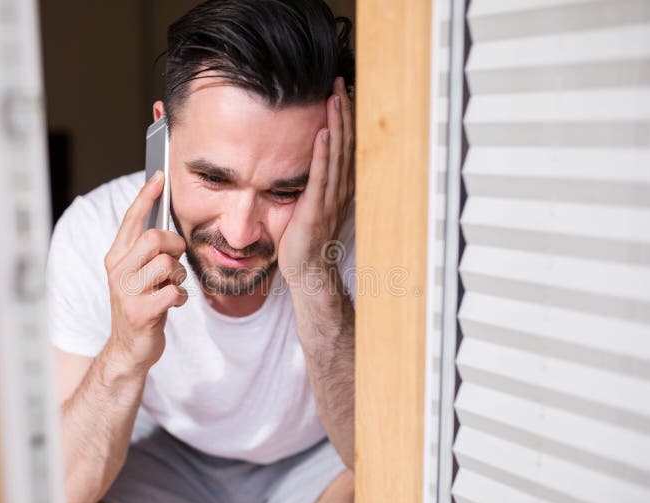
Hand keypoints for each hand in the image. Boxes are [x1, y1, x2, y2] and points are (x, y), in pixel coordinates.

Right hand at [102, 171, 188, 374]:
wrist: (129, 348)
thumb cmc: (140, 305)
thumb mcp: (137, 275)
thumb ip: (147, 252)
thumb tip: (170, 227)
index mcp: (115, 257)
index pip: (131, 220)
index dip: (146, 196)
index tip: (160, 176)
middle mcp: (117, 271)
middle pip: (155, 238)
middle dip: (175, 247)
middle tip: (175, 261)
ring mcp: (126, 292)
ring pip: (168, 264)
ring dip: (178, 276)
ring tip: (169, 287)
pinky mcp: (141, 312)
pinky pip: (175, 291)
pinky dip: (180, 297)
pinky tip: (171, 303)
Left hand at [278, 77, 354, 288]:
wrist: (307, 271)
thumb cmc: (305, 241)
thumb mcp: (310, 205)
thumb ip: (312, 184)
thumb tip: (303, 163)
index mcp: (339, 187)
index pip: (345, 145)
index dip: (346, 118)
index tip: (342, 93)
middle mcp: (339, 189)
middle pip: (346, 143)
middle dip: (344, 112)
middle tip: (340, 83)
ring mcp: (330, 198)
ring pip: (337, 154)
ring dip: (337, 124)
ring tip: (335, 97)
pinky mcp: (316, 208)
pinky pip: (321, 175)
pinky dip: (324, 153)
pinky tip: (324, 132)